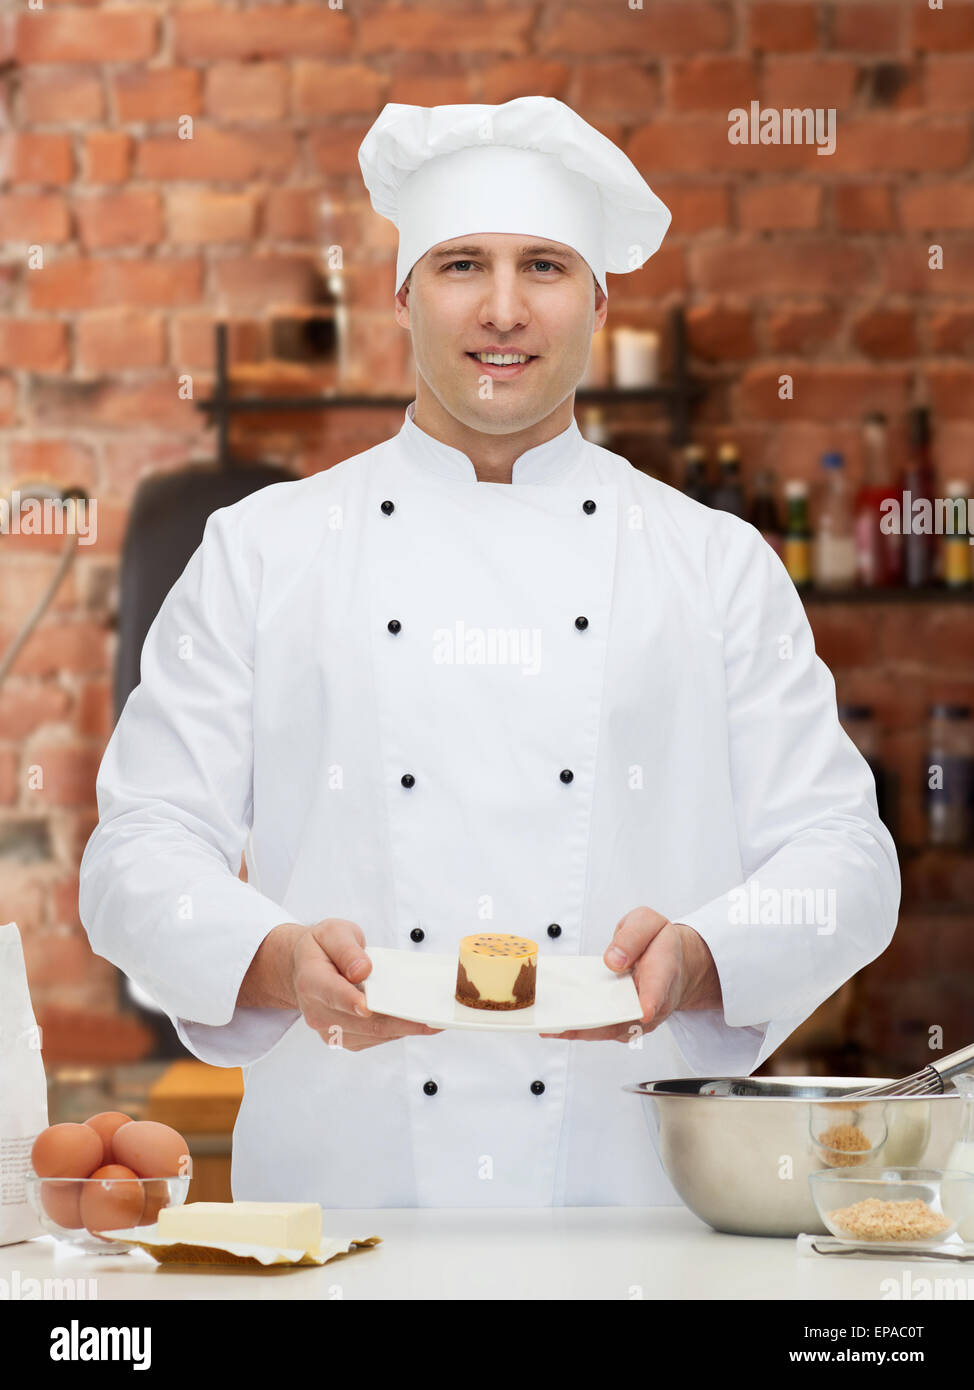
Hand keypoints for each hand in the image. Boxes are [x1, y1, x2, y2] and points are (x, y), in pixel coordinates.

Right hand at [292, 919, 442, 1051]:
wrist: (303, 969)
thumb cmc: (321, 948)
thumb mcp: (332, 932)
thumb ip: (346, 948)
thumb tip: (361, 969)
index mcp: (312, 981)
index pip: (334, 993)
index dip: (351, 1001)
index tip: (368, 1006)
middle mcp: (318, 1011)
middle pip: (362, 1022)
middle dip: (399, 1022)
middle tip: (431, 1019)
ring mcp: (330, 1029)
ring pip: (373, 1034)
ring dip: (403, 1029)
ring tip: (432, 1021)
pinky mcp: (342, 1038)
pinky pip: (373, 1039)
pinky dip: (395, 1031)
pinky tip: (414, 1022)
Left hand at [538, 906, 721, 1043]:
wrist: (674, 964)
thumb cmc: (658, 943)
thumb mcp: (648, 923)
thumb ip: (633, 936)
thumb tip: (613, 960)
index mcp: (662, 972)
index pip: (658, 988)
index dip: (650, 1001)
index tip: (644, 1011)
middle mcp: (654, 1002)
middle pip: (627, 1019)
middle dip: (597, 1024)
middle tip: (566, 1023)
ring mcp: (639, 1018)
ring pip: (611, 1030)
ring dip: (581, 1030)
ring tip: (551, 1027)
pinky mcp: (625, 1024)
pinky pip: (602, 1030)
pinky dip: (579, 1029)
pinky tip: (555, 1026)